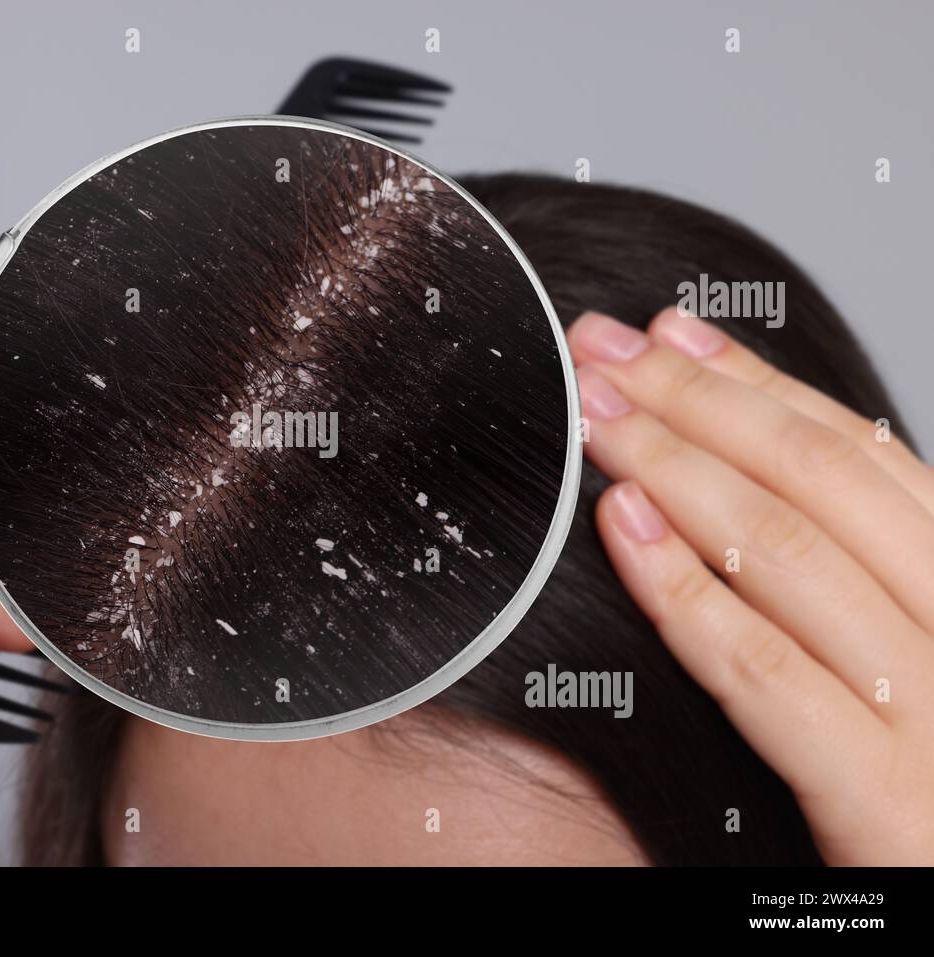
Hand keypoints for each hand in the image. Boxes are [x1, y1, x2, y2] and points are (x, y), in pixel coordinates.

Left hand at [571, 307, 933, 864]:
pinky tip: (622, 531)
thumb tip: (738, 481)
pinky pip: (767, 671)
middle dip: (697, 401)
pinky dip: (685, 590)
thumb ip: (849, 582)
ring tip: (594, 418)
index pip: (859, 455)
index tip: (669, 332)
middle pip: (817, 479)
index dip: (757, 383)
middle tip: (602, 353)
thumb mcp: (912, 663)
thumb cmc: (923, 784)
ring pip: (786, 550)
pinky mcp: (888, 800)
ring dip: (674, 467)